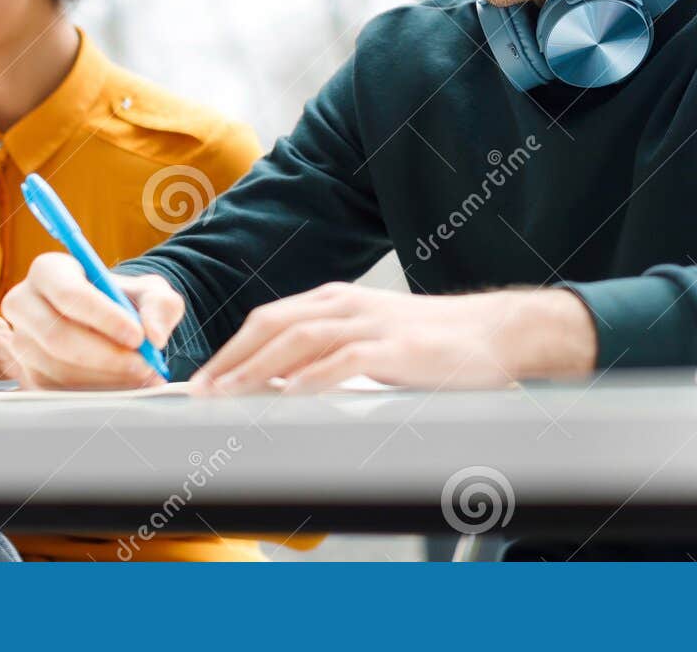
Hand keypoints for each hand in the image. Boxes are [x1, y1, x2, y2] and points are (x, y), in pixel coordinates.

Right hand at [1, 252, 184, 388]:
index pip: (68, 294)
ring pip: (59, 369)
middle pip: (57, 337)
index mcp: (48, 270)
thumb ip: (160, 306)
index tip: (138, 337)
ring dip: (106, 378)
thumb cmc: (126, 301)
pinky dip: (97, 392)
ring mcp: (20, 342)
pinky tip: (125, 385)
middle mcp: (23, 304)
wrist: (108, 325)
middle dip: (106, 356)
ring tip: (143, 375)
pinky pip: (59, 391)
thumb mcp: (151, 292)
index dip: (104, 318)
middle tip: (145, 365)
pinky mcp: (27, 375)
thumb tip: (154, 337)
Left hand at [188, 283, 597, 394]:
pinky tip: (288, 395)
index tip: (204, 378)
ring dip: (257, 369)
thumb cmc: (432, 343)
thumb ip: (329, 353)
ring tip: (228, 395)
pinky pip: (343, 360)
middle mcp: (345, 304)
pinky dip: (311, 378)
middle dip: (230, 358)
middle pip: (272, 324)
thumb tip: (281, 384)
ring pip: (298, 340)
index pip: (269, 319)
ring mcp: (369, 323)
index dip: (231, 348)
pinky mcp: (394, 347)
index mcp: (335, 300)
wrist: (495, 332)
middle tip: (200, 391)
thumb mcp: (371, 338)